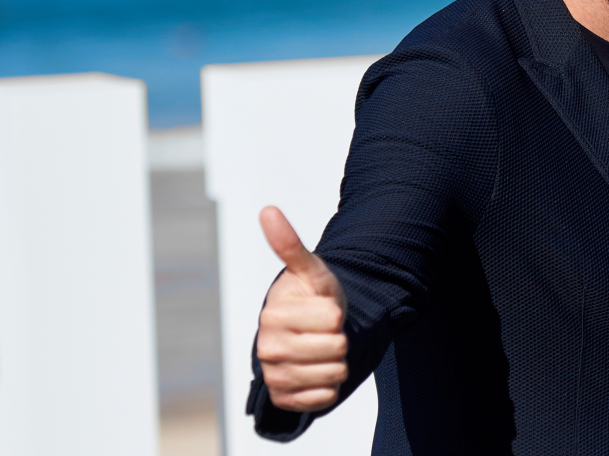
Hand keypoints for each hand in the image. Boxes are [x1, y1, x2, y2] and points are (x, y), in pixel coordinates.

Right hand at [257, 206, 348, 412]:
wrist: (307, 336)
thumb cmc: (311, 299)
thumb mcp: (309, 270)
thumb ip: (290, 244)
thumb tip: (268, 210)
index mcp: (272, 314)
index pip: (332, 317)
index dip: (336, 312)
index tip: (322, 308)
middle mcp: (267, 348)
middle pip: (336, 347)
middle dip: (340, 337)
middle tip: (325, 330)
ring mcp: (274, 376)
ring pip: (334, 373)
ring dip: (338, 362)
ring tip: (323, 349)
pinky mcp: (284, 400)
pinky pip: (325, 398)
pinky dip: (330, 387)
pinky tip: (319, 372)